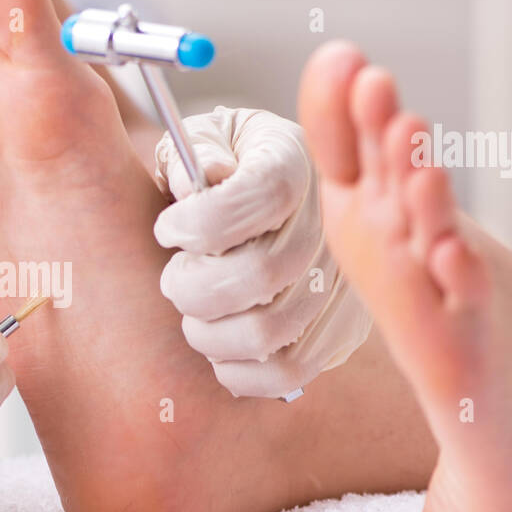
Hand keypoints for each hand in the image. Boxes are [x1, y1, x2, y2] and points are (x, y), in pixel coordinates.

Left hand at [152, 106, 370, 398]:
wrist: (277, 194)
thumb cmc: (228, 166)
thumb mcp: (209, 139)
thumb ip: (198, 152)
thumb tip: (202, 178)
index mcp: (299, 163)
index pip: (265, 198)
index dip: (201, 223)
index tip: (167, 229)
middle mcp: (332, 224)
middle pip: (260, 274)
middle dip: (192, 286)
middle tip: (174, 278)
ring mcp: (344, 281)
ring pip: (268, 332)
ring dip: (208, 333)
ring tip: (193, 314)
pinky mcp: (343, 329)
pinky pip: (289, 371)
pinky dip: (239, 373)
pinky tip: (217, 348)